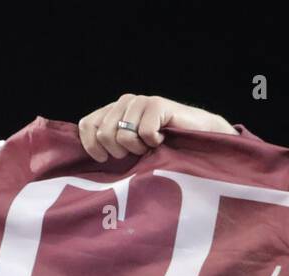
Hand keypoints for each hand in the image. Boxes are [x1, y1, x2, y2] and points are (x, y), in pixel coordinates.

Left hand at [78, 94, 236, 160]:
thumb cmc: (166, 149)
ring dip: (140, 148)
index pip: (87, 125)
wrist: (201, 138)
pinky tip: (164, 139)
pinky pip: (145, 132)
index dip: (92, 146)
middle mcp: (124, 103)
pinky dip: (155, 143)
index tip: (106, 159)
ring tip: (152, 146)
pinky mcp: (157, 104)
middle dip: (121, 152)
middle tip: (139, 152)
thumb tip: (93, 160)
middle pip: (104, 134)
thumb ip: (114, 148)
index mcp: (114, 112)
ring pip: (124, 135)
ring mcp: (140, 102)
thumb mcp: (135, 151)